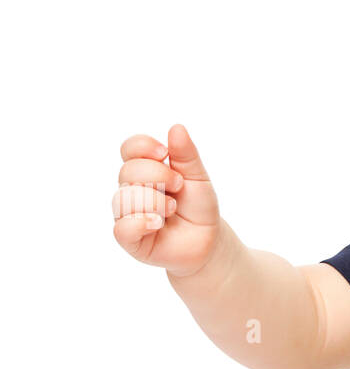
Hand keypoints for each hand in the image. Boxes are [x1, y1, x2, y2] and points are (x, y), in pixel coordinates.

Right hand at [112, 124, 221, 276]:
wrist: (208, 240)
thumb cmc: (198, 207)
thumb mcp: (198, 178)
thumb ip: (186, 155)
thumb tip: (176, 127)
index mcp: (145, 169)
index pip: (129, 149)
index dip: (143, 147)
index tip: (164, 153)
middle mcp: (131, 189)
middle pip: (128, 170)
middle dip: (158, 176)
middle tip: (178, 187)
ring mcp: (128, 213)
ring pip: (125, 198)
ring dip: (155, 201)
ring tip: (172, 210)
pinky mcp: (129, 238)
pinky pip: (122, 227)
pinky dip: (141, 222)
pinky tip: (158, 223)